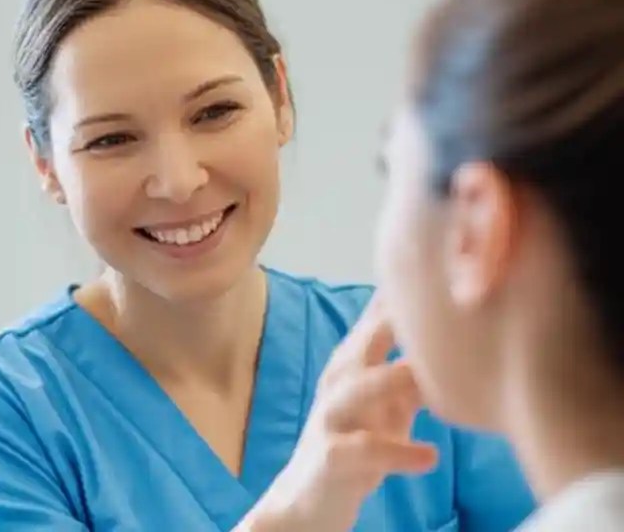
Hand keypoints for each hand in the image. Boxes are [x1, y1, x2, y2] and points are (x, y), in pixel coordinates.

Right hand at [240, 296, 437, 531]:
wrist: (308, 499)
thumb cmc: (359, 442)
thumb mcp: (391, 402)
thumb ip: (419, 370)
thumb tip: (466, 340)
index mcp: (354, 363)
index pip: (380, 318)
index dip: (410, 295)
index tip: (449, 275)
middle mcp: (338, 381)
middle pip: (364, 341)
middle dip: (397, 322)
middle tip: (442, 308)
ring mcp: (331, 418)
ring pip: (357, 389)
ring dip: (391, 379)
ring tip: (430, 378)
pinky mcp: (330, 458)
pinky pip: (364, 451)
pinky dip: (397, 452)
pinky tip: (429, 456)